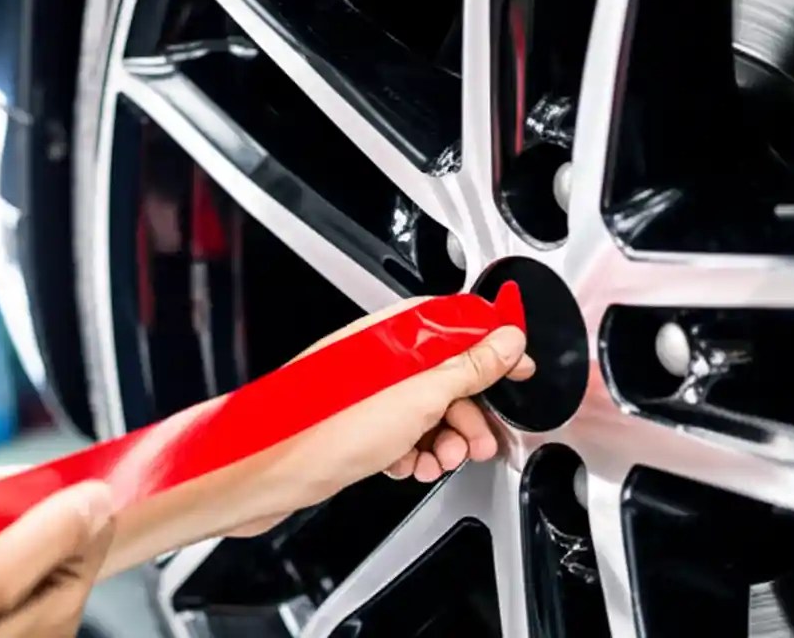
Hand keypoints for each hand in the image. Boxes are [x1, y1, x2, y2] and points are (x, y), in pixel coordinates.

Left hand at [228, 297, 533, 535]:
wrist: (274, 471)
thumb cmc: (330, 430)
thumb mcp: (419, 396)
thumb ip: (468, 366)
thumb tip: (506, 340)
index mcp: (394, 335)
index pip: (457, 323)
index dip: (494, 345)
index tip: (519, 367)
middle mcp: (380, 358)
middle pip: (446, 372)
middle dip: (472, 408)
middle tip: (482, 437)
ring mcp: (367, 393)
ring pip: (426, 407)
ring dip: (445, 436)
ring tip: (442, 458)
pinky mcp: (356, 425)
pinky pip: (402, 432)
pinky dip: (415, 450)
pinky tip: (412, 465)